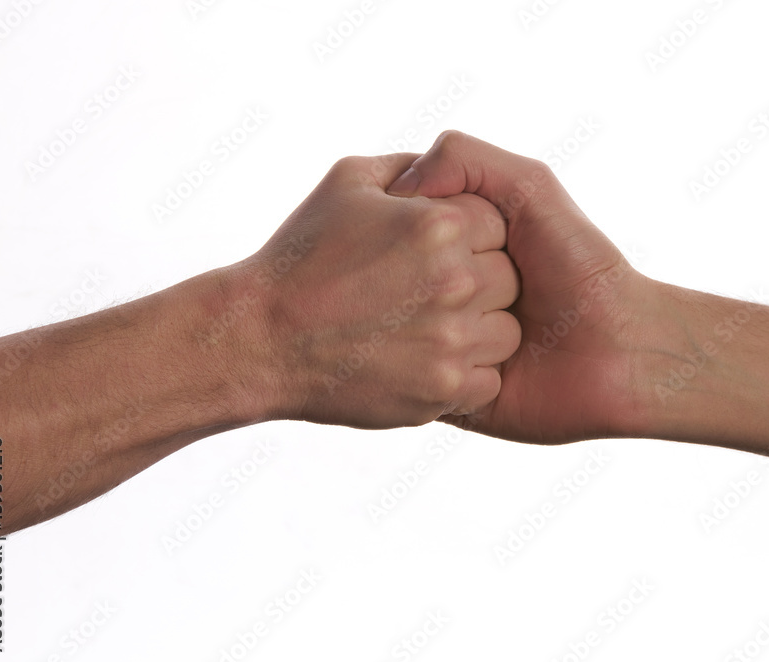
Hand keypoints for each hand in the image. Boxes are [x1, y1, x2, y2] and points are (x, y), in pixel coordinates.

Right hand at [233, 152, 520, 428]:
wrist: (260, 339)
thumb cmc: (301, 257)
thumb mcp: (348, 181)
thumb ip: (410, 165)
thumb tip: (447, 168)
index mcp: (439, 224)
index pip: (498, 224)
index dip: (471, 237)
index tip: (435, 254)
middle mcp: (454, 281)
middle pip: (509, 278)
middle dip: (478, 283)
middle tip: (430, 295)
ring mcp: (450, 340)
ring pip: (505, 332)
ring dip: (478, 331)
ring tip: (430, 329)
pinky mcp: (441, 389)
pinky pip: (487, 379)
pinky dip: (464, 374)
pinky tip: (426, 360)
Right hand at [388, 132, 650, 442]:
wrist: (625, 354)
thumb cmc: (582, 266)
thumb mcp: (530, 188)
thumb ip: (467, 159)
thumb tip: (400, 181)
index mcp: (456, 247)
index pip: (409, 228)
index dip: (431, 227)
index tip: (467, 238)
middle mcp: (447, 297)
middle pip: (411, 281)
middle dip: (444, 282)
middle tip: (497, 289)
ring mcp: (449, 347)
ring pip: (417, 333)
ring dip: (451, 333)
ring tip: (502, 331)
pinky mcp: (456, 396)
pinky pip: (428, 382)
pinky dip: (451, 376)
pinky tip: (493, 368)